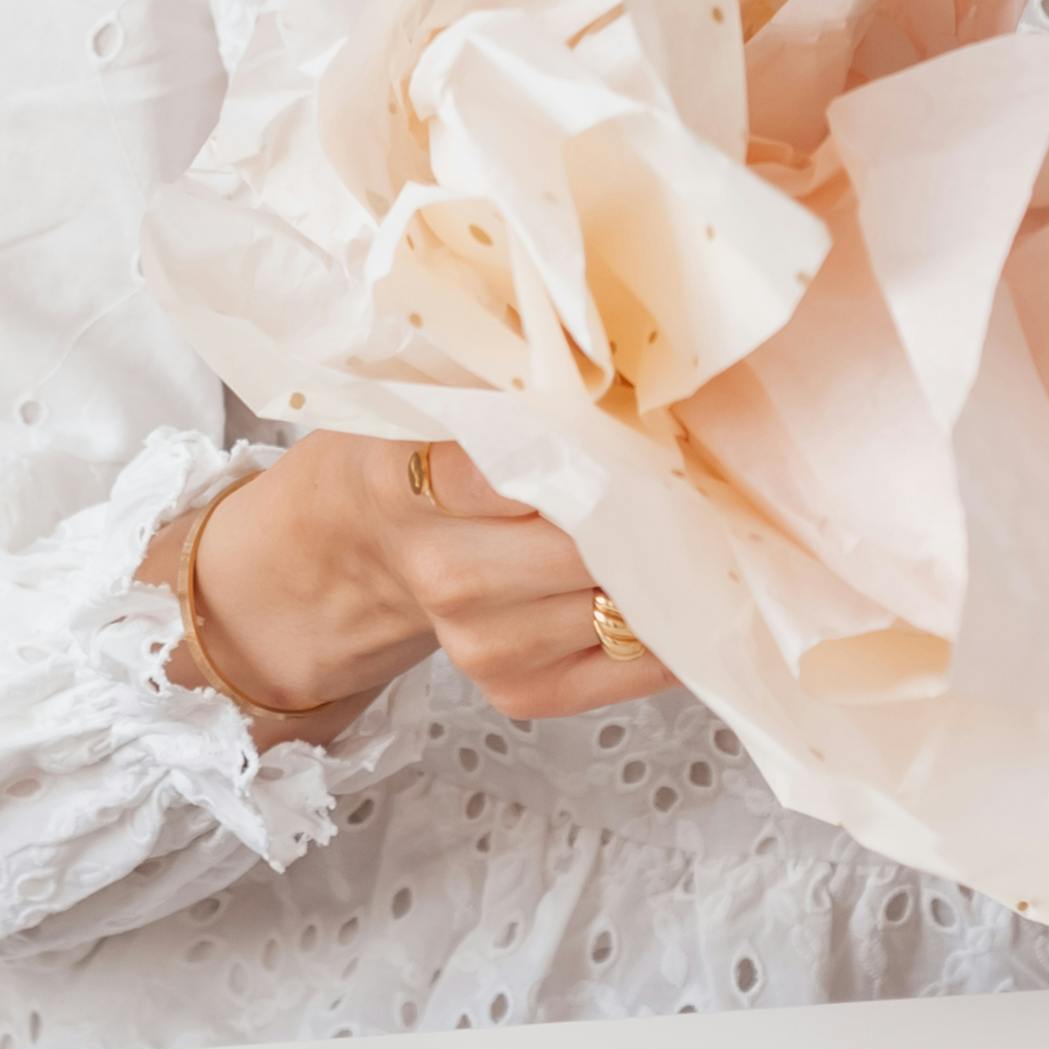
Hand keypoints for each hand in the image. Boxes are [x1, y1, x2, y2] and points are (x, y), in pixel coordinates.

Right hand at [139, 432, 678, 736]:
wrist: (351, 558)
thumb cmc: (410, 457)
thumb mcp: (427, 399)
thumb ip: (506, 386)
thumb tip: (624, 353)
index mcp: (405, 483)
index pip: (514, 467)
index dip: (594, 445)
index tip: (647, 418)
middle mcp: (445, 574)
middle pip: (586, 543)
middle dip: (651, 502)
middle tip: (696, 461)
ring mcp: (483, 645)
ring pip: (621, 603)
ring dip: (672, 560)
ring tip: (695, 511)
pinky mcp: (521, 694)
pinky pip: (632, 665)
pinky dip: (675, 626)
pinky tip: (684, 579)